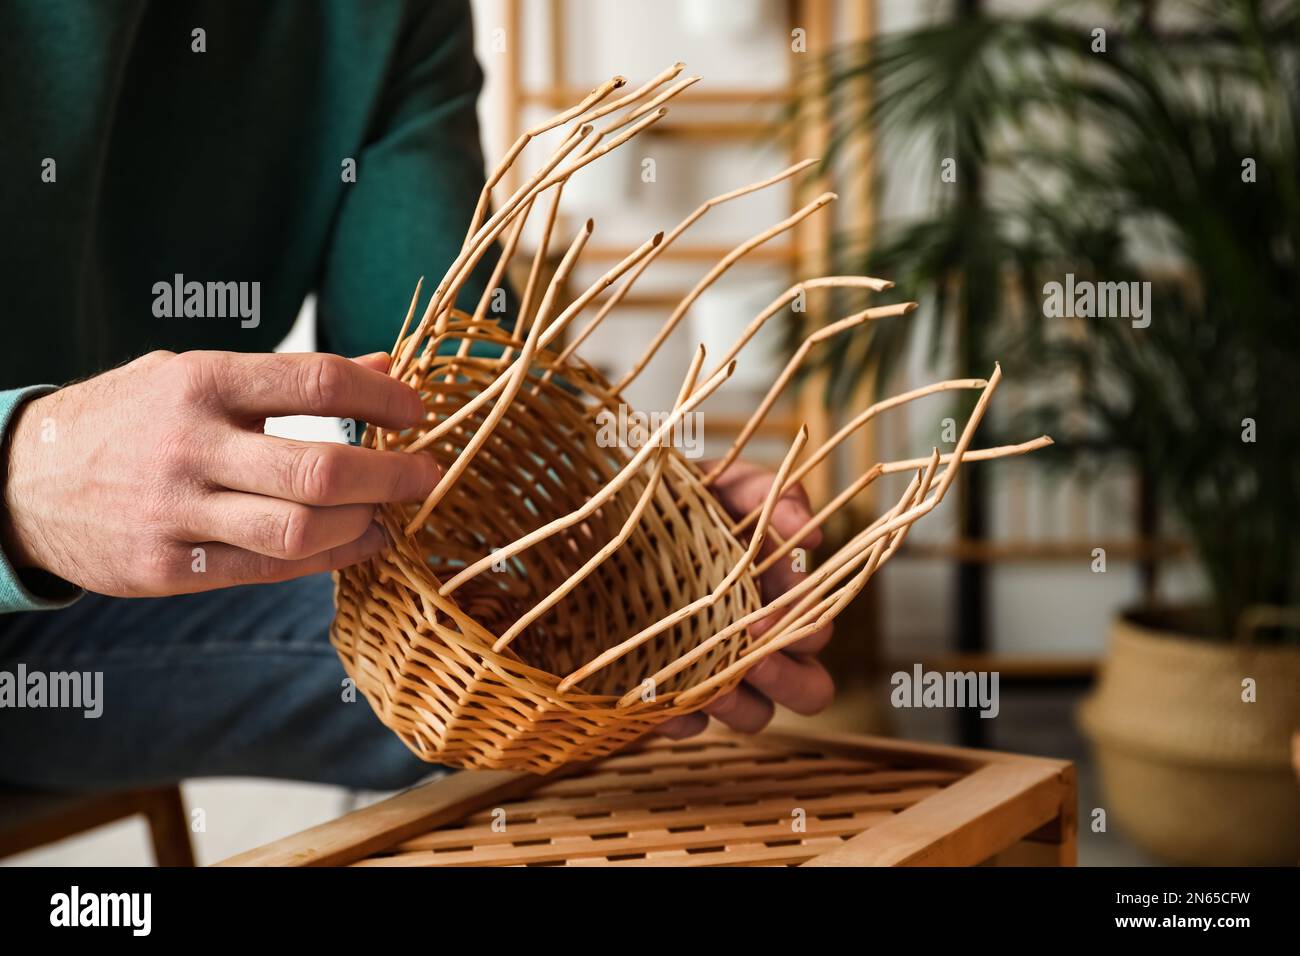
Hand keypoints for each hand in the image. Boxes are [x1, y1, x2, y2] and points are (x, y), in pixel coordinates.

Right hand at [1, 350, 437, 596]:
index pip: (316, 380)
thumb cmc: (131, 417)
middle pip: (319, 469)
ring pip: (299, 530)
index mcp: (201, 381)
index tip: (417, 412)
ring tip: (392, 512)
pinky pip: (267, 570)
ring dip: (365, 523)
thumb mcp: (196, 375)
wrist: (20, 477)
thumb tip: (388, 366)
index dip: (382, 398)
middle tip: (427, 473)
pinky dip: (328, 558)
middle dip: (391, 475)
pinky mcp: (166, 567)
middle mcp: (190, 445)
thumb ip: (290, 378)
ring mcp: (175, 512)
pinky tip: (360, 542)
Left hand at [657, 459, 832, 737]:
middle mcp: (759, 641)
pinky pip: (687, 727)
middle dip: (787, 679)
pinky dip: (678, 722)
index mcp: (783, 597)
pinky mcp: (672, 692)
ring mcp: (718, 670)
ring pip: (755, 716)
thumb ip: (770, 496)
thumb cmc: (684, 500)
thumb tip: (812, 533)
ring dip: (739, 707)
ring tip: (707, 687)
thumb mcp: (724, 483)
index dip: (802, 629)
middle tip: (752, 656)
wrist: (612, 515)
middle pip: (808, 689)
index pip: (815, 631)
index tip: (765, 617)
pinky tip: (656, 704)